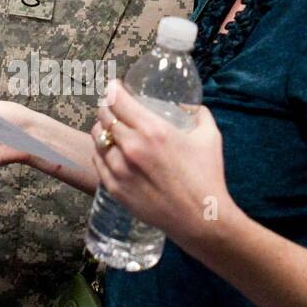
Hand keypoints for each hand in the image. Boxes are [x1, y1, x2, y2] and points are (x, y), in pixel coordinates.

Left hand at [90, 80, 231, 243]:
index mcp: (153, 130)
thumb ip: (199, 114)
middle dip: (107, 107)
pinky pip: (97, 161)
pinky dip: (100, 151)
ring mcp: (120, 169)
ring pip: (97, 138)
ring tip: (110, 128)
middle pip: (104, 115)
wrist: (201, 218)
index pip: (117, 99)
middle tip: (114, 107)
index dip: (113, 89)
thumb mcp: (209, 137)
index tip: (115, 87)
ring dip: (102, 128)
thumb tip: (190, 105)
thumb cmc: (207, 177)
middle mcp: (131, 147)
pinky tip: (108, 150)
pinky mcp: (115, 188)